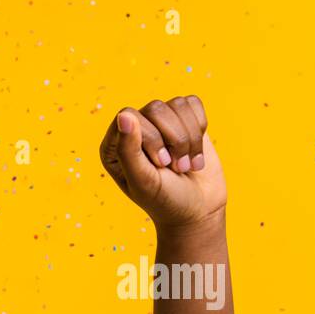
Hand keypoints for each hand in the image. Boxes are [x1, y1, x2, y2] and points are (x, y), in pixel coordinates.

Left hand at [99, 95, 226, 233]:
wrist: (198, 209)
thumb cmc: (165, 200)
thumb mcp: (143, 181)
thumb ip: (128, 150)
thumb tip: (124, 115)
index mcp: (114, 146)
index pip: (129, 116)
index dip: (151, 137)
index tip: (160, 164)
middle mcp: (135, 131)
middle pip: (156, 108)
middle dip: (173, 139)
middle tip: (176, 168)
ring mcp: (160, 124)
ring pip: (177, 105)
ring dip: (189, 138)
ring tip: (186, 165)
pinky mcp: (184, 120)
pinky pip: (193, 104)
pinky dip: (200, 129)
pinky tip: (196, 153)